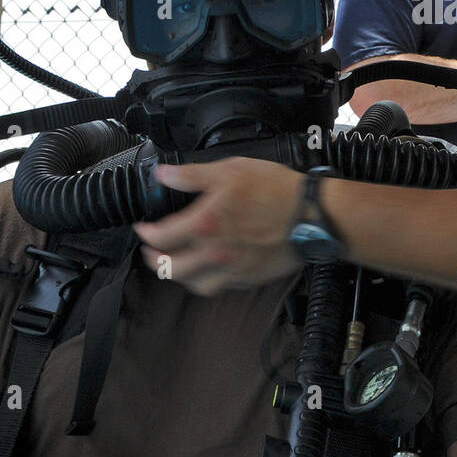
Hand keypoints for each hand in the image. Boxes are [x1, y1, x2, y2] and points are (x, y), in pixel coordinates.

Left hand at [133, 157, 302, 295]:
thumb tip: (163, 175)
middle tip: (152, 252)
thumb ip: (192, 175)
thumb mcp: (231, 170)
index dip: (146, 234)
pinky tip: (210, 269)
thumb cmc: (276, 190)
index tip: (143, 229)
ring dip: (179, 275)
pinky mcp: (249, 277)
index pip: (162, 237)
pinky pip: (220, 286)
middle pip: (171, 268)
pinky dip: (208, 280)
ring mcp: (232, 268)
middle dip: (155, 260)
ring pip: (193, 283)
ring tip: (177, 265)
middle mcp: (214, 251)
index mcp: (205, 224)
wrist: (312, 214)